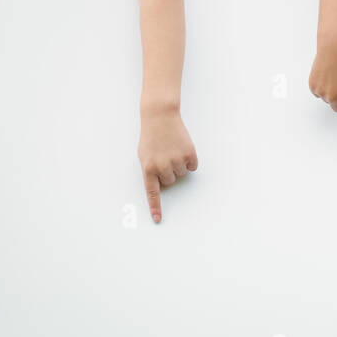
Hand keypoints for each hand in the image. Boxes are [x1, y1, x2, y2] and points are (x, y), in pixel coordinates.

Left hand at [138, 108, 197, 223]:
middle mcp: (162, 167)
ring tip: (172, 150)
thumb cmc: (151, 137)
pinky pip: (192, 166)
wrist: (160, 117)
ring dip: (179, 165)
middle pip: (170, 181)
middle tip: (165, 156)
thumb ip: (151, 171)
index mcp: (148, 168)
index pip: (152, 193)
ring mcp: (176, 160)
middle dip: (168, 172)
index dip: (156, 207)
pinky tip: (182, 148)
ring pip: (182, 174)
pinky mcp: (189, 154)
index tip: (157, 219)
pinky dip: (190, 160)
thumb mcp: (144, 155)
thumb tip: (161, 184)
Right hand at [309, 37, 336, 146]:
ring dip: (330, 89)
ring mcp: (322, 93)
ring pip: (326, 98)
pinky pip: (318, 91)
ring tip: (333, 73)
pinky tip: (324, 73)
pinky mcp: (312, 87)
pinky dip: (321, 84)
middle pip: (336, 107)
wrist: (335, 47)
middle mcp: (334, 98)